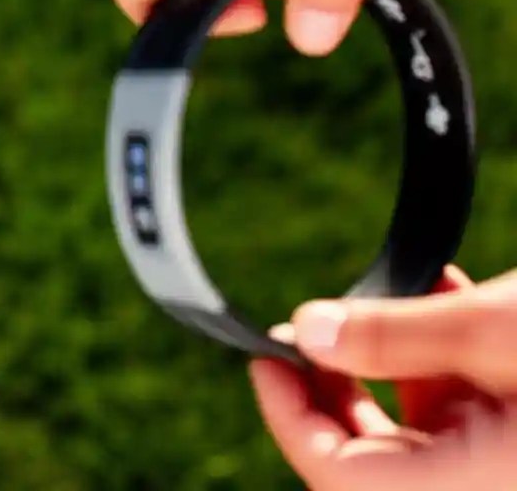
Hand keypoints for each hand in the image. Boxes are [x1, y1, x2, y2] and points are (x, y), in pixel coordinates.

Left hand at [249, 266, 516, 489]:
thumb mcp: (497, 331)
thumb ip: (398, 336)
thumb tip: (308, 331)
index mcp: (474, 488)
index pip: (339, 476)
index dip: (289, 415)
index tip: (266, 357)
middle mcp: (487, 487)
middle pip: (370, 457)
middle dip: (329, 385)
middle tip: (305, 326)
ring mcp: (502, 464)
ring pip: (416, 431)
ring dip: (386, 358)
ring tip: (373, 292)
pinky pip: (460, 409)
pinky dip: (438, 354)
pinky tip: (435, 287)